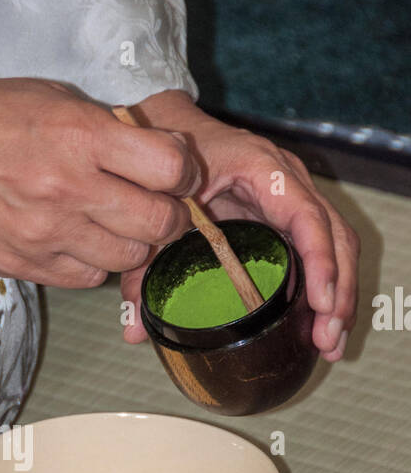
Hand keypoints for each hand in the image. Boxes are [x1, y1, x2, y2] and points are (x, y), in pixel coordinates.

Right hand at [0, 78, 200, 288]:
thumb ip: (105, 128)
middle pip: (160, 223)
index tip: (176, 171)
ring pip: (129, 258)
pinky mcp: (27, 265)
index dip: (185, 172)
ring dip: (133, 243)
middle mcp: (70, 188)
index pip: (172, 167)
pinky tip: (79, 240)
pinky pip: (88, 278)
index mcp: (80, 135)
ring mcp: (48, 234)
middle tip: (155, 205)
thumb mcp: (49, 98)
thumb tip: (157, 153)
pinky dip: (94, 263)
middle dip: (169, 215)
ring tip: (113, 223)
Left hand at [120, 91, 358, 359]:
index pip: (306, 216)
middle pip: (334, 235)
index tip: (321, 303)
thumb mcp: (156, 213)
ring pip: (337, 243)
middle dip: (337, 291)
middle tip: (327, 340)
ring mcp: (295, 195)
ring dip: (339, 294)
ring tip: (330, 343)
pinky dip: (327, 284)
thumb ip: (144, 269)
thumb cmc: (165, 165)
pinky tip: (322, 322)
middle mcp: (290, 180)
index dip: (320, 261)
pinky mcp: (292, 213)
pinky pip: (323, 246)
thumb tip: (133, 331)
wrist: (169, 130)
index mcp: (262, 170)